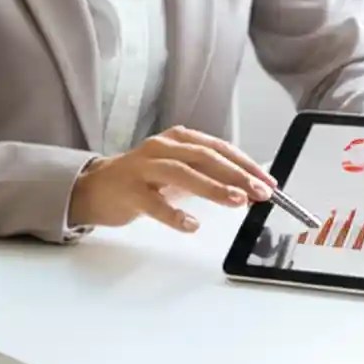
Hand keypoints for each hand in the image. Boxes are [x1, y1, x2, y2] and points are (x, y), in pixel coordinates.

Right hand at [69, 125, 276, 232]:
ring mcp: (143, 168)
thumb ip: (208, 177)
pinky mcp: (128, 191)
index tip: (268, 182)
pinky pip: (154, 204)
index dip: (246, 164)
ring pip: (183, 173)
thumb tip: (247, 189)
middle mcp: (162, 148)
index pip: (219, 148)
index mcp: (178, 139)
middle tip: (260, 192)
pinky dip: (175, 214)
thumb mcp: (178, 171)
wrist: (95, 188)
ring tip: (236, 201)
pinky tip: (192, 225)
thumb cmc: (143, 179)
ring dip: (213, 187)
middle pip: (205, 157)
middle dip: (237, 175)